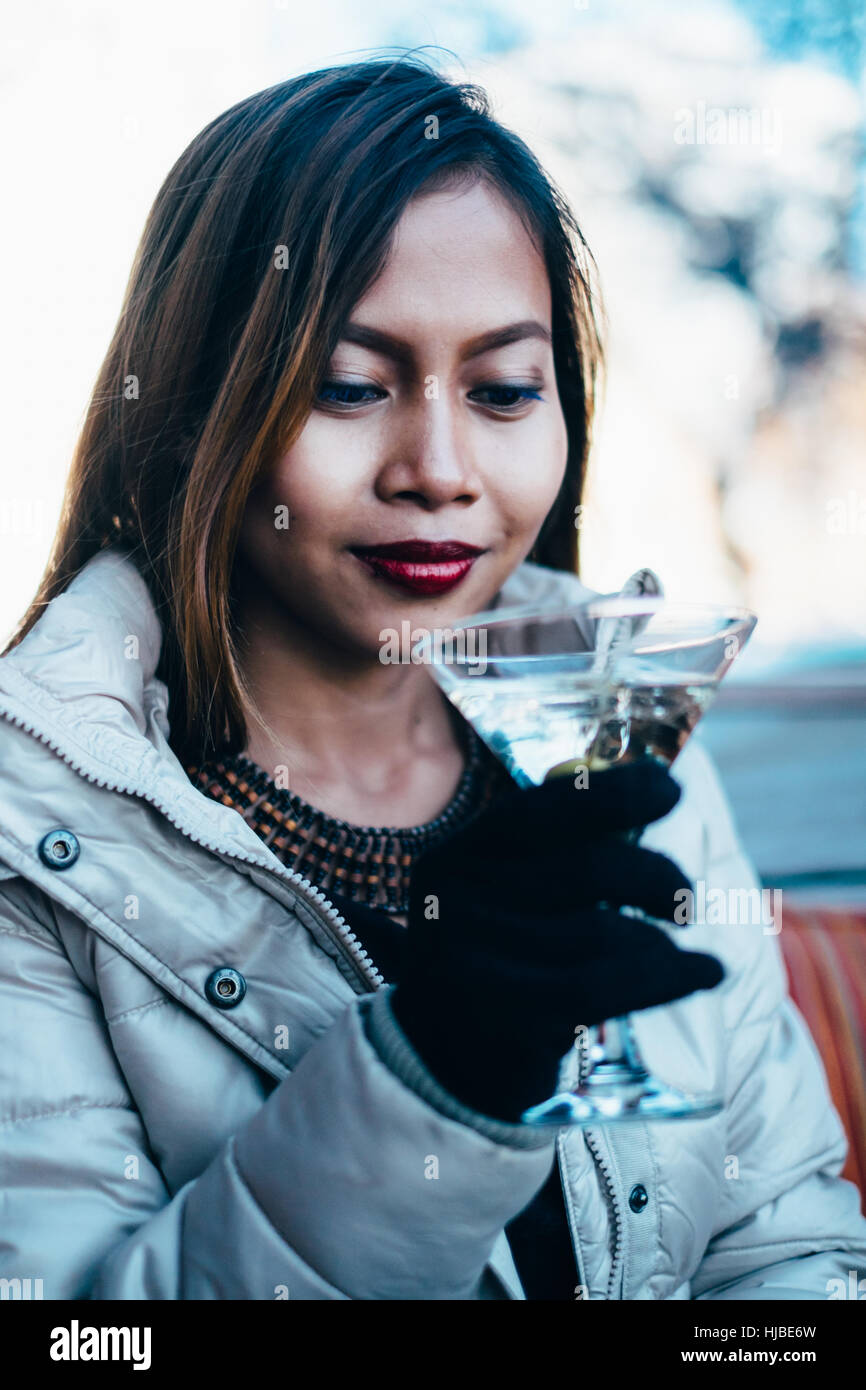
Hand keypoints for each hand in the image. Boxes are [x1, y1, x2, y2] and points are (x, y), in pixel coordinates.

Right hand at [390, 757, 724, 1121]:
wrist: (442, 1063)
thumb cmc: (498, 963)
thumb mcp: (503, 897)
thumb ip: (557, 854)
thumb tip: (656, 794)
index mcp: (457, 856)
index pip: (541, 810)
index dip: (613, 793)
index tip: (670, 790)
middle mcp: (456, 901)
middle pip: (586, 869)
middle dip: (656, 875)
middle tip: (685, 896)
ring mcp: (475, 962)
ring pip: (603, 933)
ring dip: (663, 942)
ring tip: (688, 951)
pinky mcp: (506, 1019)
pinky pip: (607, 987)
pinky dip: (670, 976)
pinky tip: (706, 973)